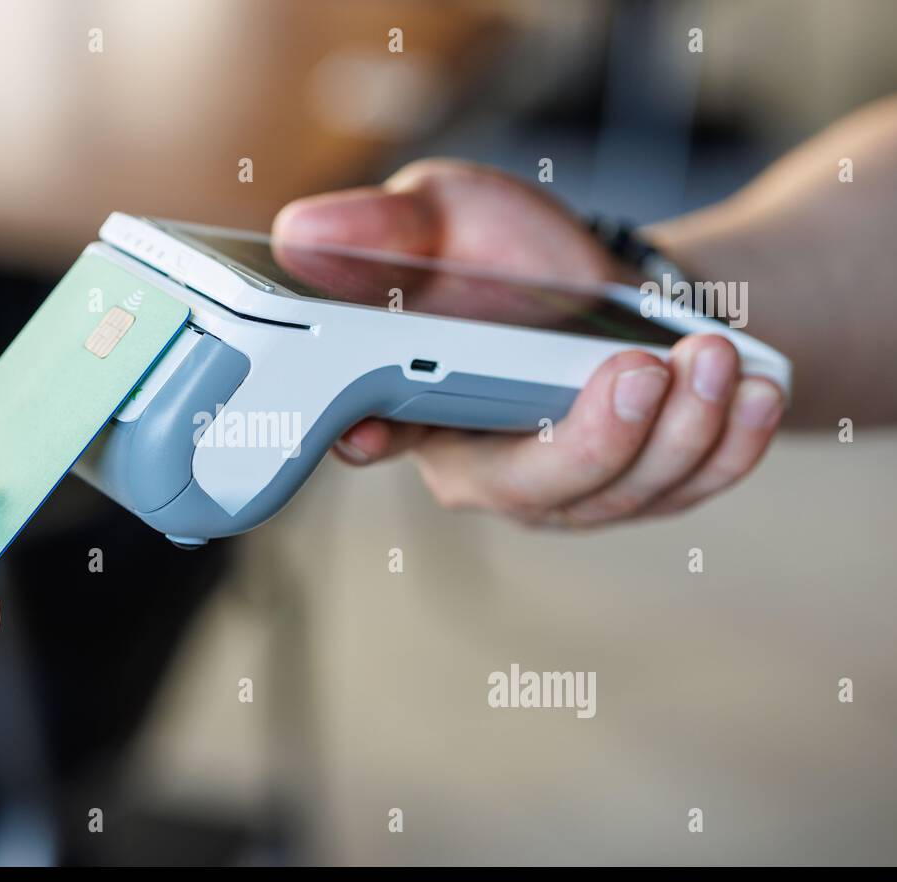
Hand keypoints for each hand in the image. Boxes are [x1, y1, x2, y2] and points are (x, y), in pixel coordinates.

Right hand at [273, 159, 784, 525]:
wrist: (612, 288)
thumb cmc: (514, 256)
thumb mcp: (446, 217)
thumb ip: (385, 228)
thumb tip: (300, 232)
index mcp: (414, 409)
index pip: (375, 437)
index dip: (375, 438)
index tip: (379, 428)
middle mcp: (485, 467)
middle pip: (527, 488)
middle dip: (592, 440)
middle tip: (638, 370)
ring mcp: (567, 491)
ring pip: (620, 493)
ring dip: (680, 429)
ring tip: (713, 355)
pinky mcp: (639, 492)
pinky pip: (688, 488)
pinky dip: (729, 444)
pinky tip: (752, 391)